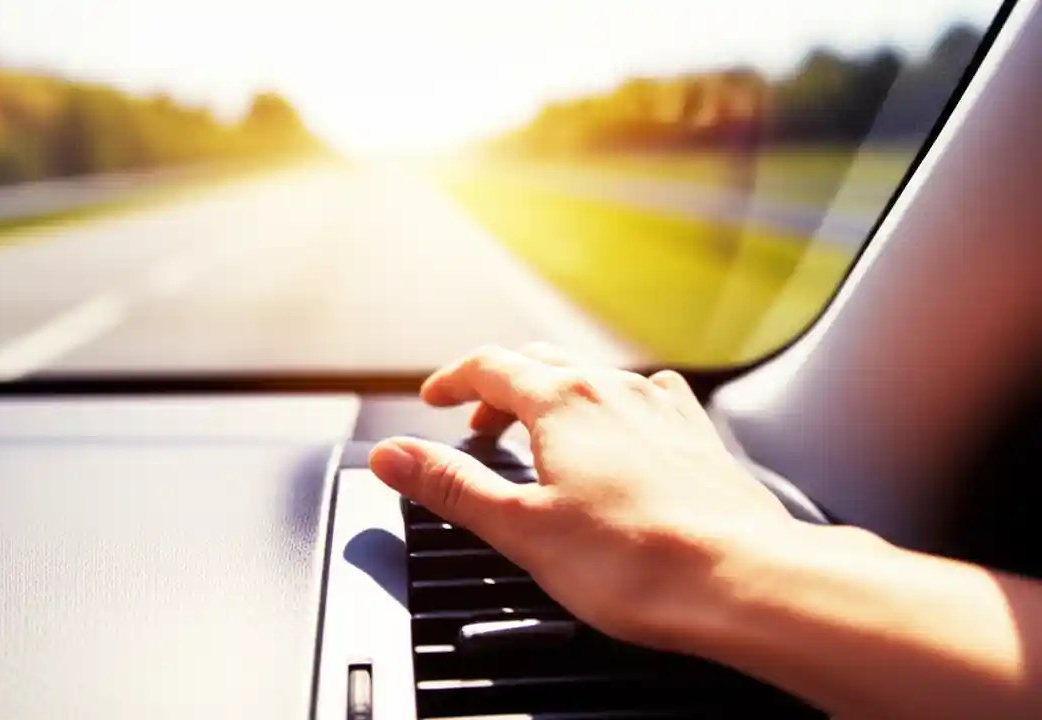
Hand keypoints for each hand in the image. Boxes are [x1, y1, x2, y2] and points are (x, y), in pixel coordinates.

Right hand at [369, 343, 798, 648]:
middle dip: (499, 386)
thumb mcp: (520, 527)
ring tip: (540, 429)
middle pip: (540, 363)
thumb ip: (451, 486)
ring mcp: (662, 408)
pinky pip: (645, 398)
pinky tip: (622, 433)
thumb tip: (391, 458)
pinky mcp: (697, 435)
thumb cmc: (636, 562)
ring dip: (553, 393)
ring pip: (593, 376)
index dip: (451, 379)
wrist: (743, 581)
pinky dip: (612, 406)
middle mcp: (614, 389)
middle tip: (476, 419)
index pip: (489, 366)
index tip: (433, 399)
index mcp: (563, 401)